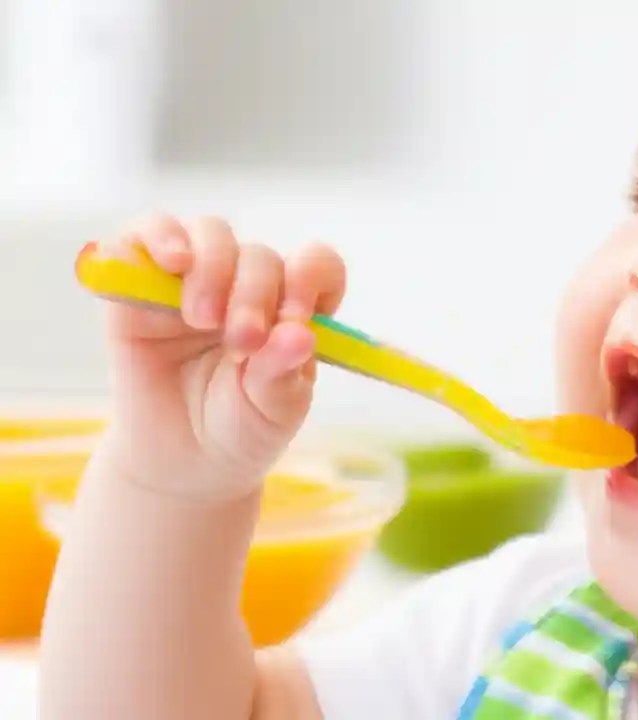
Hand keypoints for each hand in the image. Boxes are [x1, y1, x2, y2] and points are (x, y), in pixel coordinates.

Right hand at [94, 214, 346, 500]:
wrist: (182, 462)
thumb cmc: (241, 429)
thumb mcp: (274, 410)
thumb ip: (283, 372)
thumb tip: (299, 334)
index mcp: (292, 309)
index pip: (316, 265)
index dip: (309, 279)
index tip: (295, 318)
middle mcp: (247, 285)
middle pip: (259, 256)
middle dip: (254, 294)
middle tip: (243, 342)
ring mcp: (194, 279)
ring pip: (210, 233)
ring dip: (213, 268)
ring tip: (203, 319)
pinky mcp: (138, 283)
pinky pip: (144, 234)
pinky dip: (159, 236)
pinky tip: (172, 262)